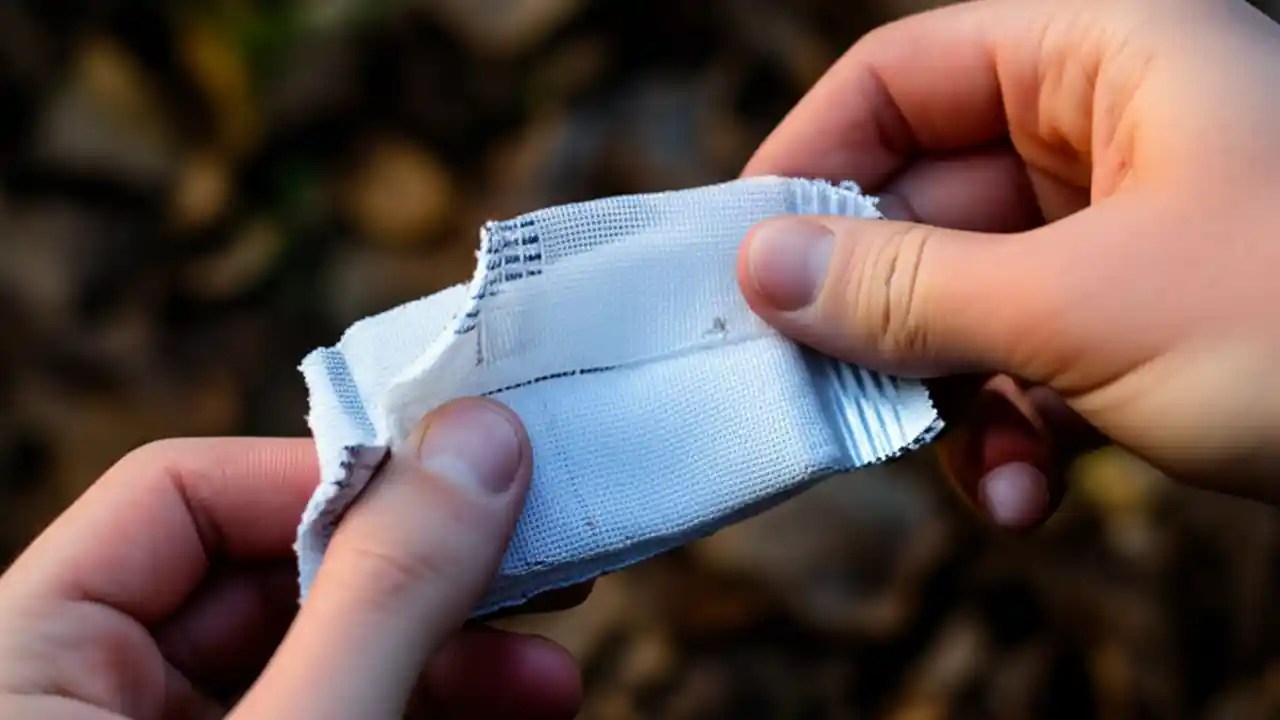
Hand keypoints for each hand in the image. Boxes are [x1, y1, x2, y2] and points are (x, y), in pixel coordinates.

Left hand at [0, 398, 581, 718]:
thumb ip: (380, 594)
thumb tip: (483, 437)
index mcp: (26, 661)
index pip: (175, 494)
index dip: (328, 474)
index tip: (461, 479)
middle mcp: (84, 700)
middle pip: (270, 574)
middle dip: (422, 573)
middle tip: (535, 554)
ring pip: (323, 656)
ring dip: (452, 651)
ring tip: (551, 668)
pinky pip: (343, 716)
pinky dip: (434, 706)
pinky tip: (519, 704)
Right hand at [738, 0, 1279, 526]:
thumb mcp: (1084, 309)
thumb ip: (905, 288)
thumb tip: (761, 268)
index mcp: (1108, 60)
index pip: (905, 76)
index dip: (812, 158)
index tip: (742, 254)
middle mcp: (1114, 129)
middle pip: (927, 198)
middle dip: (876, 312)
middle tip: (817, 388)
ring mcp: (1133, 226)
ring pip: (972, 292)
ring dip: (946, 394)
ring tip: (960, 475)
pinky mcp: (1149, 313)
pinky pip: (1034, 352)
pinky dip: (1012, 426)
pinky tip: (1024, 496)